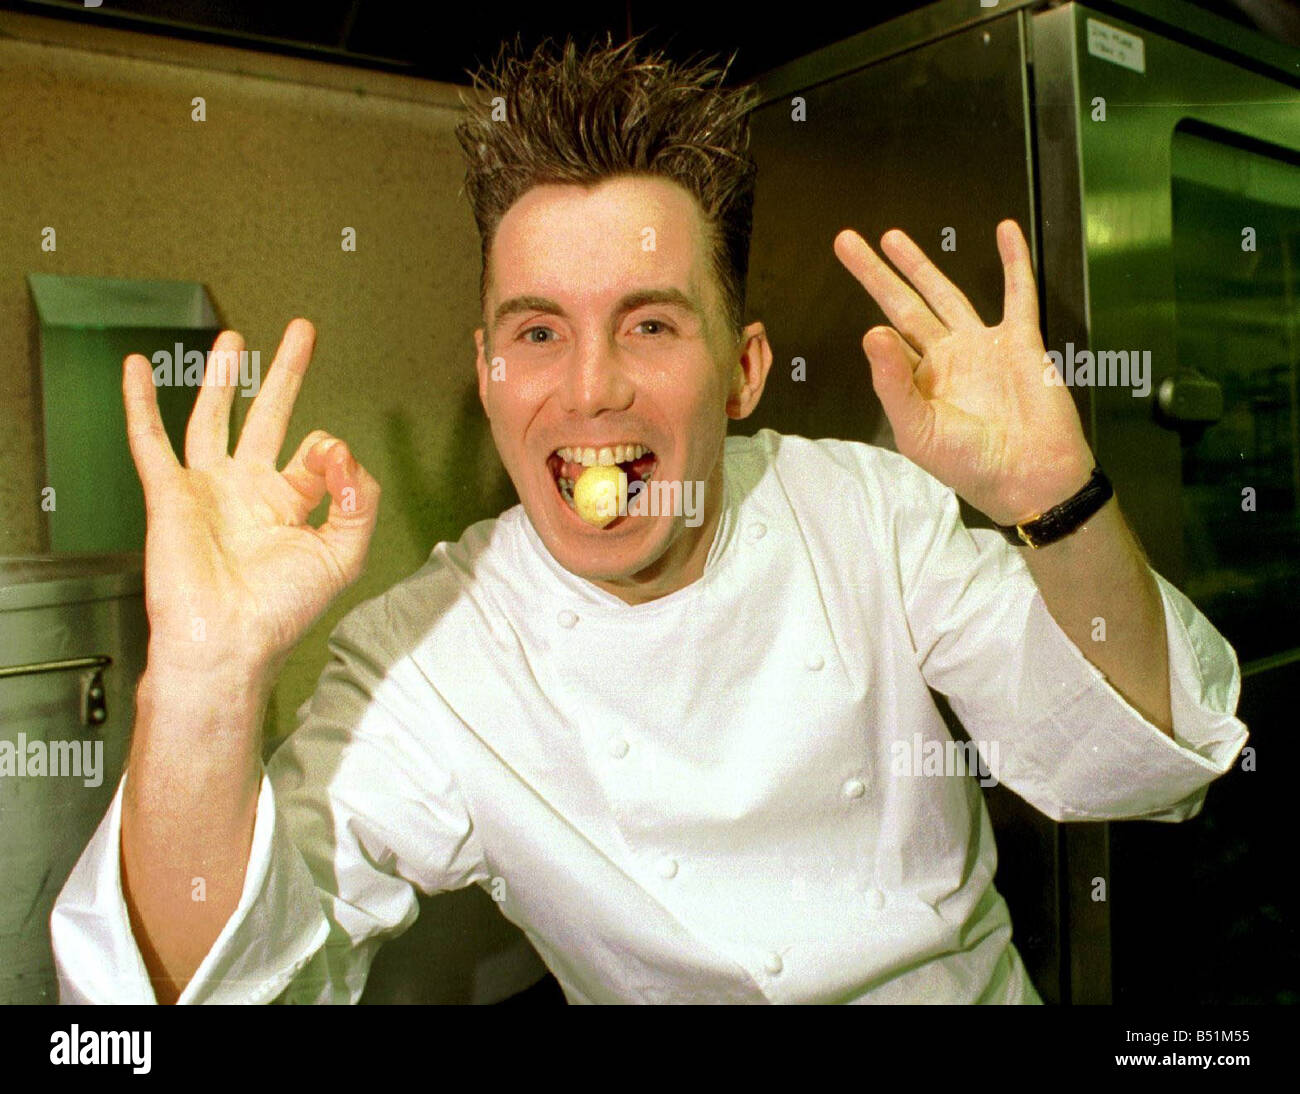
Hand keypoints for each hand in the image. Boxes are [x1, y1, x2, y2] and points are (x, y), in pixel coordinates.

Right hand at [122, 319, 380, 675]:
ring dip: (221, 377)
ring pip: (213, 418)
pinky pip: (149, 440)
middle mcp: (249, 491)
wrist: (228, 640)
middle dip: (284, 373)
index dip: (333, 454)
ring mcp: (208, 489)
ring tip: (232, 337)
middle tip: (301, 334)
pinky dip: (140, 403)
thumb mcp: (343, 555)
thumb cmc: (281, 611)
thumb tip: (346, 453)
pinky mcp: (170, 493)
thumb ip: (359, 502)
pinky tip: (137, 369)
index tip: (335, 466)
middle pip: (268, 416)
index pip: (318, 454)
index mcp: (290, 504)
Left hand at [833, 219, 1093, 525]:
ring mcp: (982, 347)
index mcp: (918, 382)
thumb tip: (872, 332)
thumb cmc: (969, 464)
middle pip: (904, 305)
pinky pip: (1018, 294)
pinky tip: (1005, 230)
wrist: (1029, 476)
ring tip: (892, 237)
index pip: (885, 337)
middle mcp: (945, 359)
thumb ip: (893, 382)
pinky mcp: (1020, 341)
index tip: (843, 286)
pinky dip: (1013, 261)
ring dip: (922, 265)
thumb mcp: (918, 430)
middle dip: (877, 274)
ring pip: (947, 294)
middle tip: (847, 242)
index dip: (863, 315)